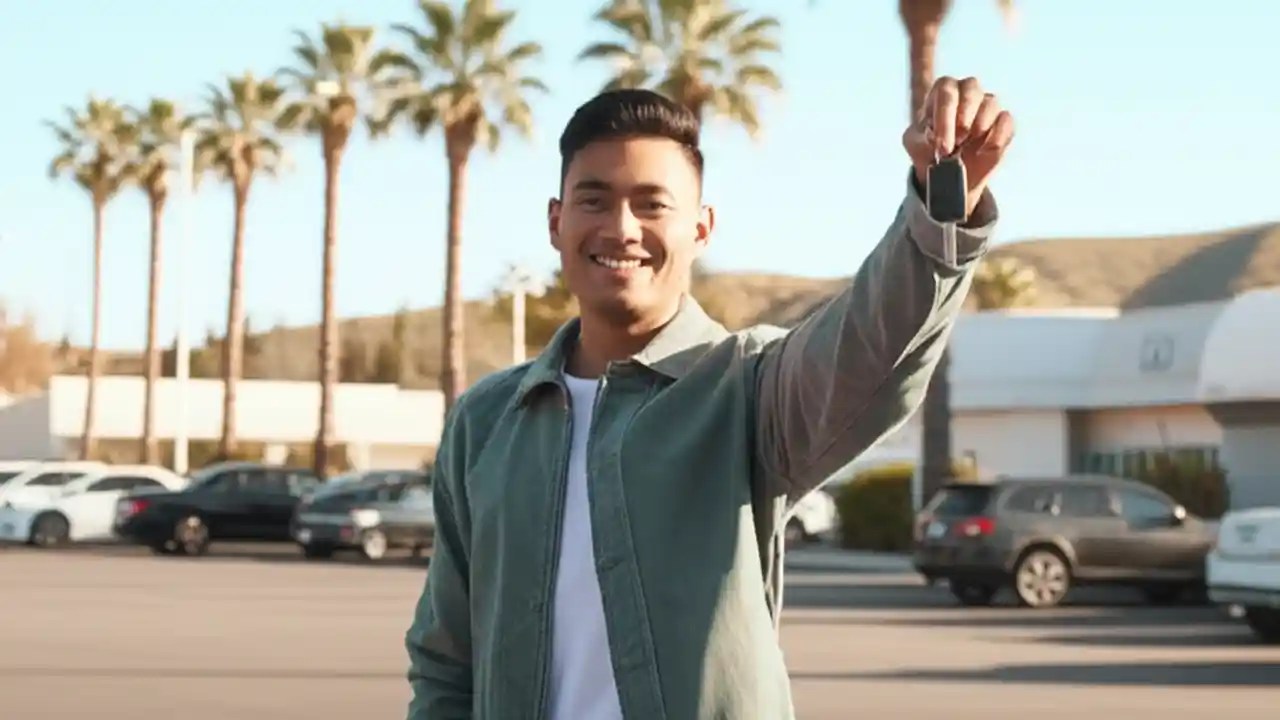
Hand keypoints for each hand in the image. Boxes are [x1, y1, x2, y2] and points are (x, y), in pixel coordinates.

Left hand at [903, 76, 1014, 217]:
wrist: (948, 175)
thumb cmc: (929, 151)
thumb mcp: (916, 145)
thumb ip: (921, 136)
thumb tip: (933, 135)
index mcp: (943, 92)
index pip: (946, 91)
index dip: (944, 116)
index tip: (941, 145)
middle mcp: (967, 93)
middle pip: (971, 87)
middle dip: (964, 116)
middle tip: (956, 141)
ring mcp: (987, 107)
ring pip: (991, 103)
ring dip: (979, 126)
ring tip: (966, 146)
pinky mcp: (1003, 124)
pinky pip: (1006, 121)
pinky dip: (996, 137)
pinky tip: (983, 151)